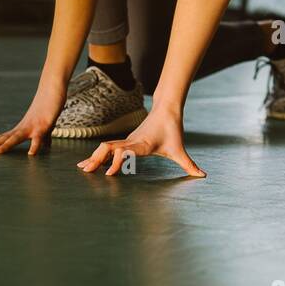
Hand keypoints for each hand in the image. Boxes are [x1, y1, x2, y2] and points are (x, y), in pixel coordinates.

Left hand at [0, 82, 64, 155]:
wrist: (53, 86)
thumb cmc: (50, 104)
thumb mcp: (48, 124)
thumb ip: (46, 136)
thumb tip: (47, 146)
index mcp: (24, 126)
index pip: (6, 135)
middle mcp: (25, 126)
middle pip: (7, 137)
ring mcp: (33, 125)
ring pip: (17, 137)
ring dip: (7, 144)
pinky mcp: (44, 124)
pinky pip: (39, 138)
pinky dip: (35, 146)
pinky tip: (31, 154)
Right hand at [77, 107, 203, 176]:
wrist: (166, 110)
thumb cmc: (172, 130)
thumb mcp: (180, 150)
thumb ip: (189, 164)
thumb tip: (202, 175)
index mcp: (142, 145)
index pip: (127, 152)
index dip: (118, 162)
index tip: (109, 174)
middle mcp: (131, 142)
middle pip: (110, 149)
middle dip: (98, 160)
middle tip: (86, 172)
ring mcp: (126, 140)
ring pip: (106, 148)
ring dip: (94, 157)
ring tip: (82, 169)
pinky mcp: (125, 140)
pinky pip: (108, 148)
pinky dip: (97, 155)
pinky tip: (88, 163)